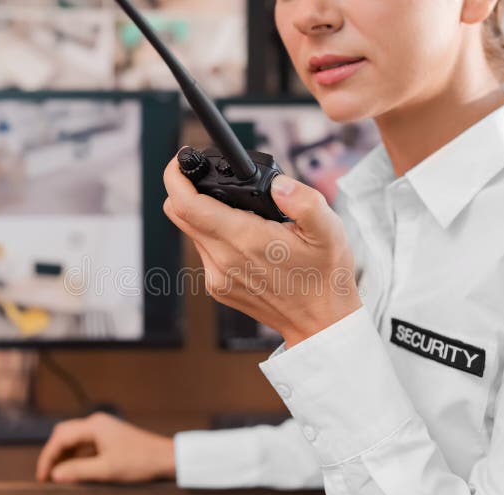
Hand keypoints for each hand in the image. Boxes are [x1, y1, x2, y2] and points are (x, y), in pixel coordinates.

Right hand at [35, 412, 175, 483]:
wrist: (166, 458)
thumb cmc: (140, 462)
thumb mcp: (107, 470)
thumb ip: (78, 471)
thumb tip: (55, 475)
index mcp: (94, 426)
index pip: (59, 438)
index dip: (47, 458)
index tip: (42, 478)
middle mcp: (96, 422)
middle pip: (63, 434)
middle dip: (53, 455)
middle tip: (47, 477)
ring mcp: (103, 428)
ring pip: (74, 439)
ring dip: (64, 456)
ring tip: (58, 476)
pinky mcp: (109, 436)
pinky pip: (85, 444)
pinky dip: (76, 456)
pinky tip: (75, 471)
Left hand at [163, 151, 362, 346]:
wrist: (321, 323)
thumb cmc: (325, 277)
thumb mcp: (328, 230)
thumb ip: (302, 200)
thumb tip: (277, 184)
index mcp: (245, 239)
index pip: (187, 204)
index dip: (175, 177)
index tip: (181, 162)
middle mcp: (223, 260)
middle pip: (178, 214)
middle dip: (184, 189)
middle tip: (207, 176)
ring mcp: (217, 277)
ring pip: (190, 232)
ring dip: (202, 213)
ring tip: (236, 208)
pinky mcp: (218, 287)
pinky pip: (203, 251)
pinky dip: (213, 235)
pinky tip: (242, 234)